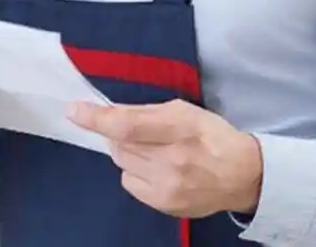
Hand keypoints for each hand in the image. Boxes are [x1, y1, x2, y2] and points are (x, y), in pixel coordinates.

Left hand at [68, 99, 263, 217]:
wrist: (241, 175)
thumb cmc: (211, 136)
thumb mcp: (184, 111)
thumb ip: (146, 112)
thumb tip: (109, 113)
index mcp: (179, 127)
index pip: (128, 125)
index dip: (97, 118)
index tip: (74, 110)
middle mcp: (172, 159)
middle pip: (120, 144)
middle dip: (121, 134)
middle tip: (143, 133)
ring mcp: (168, 186)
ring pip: (121, 163)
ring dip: (128, 153)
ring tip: (153, 151)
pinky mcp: (164, 204)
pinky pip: (128, 183)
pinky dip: (135, 173)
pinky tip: (156, 169)